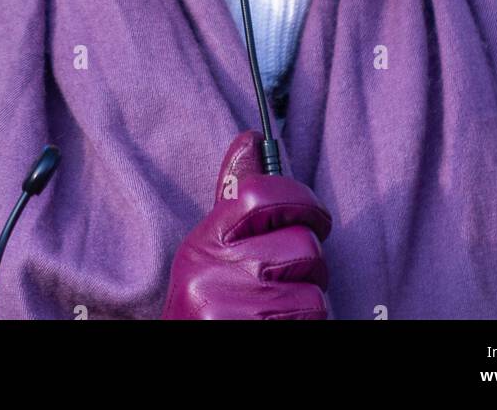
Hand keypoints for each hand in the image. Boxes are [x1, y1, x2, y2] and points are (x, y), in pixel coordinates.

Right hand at [161, 129, 332, 318]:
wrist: (180, 358)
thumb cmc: (210, 305)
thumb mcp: (213, 249)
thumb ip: (234, 200)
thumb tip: (252, 139)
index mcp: (205, 240)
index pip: (261, 193)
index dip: (302, 200)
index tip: (316, 218)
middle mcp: (211, 272)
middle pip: (303, 247)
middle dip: (311, 267)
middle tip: (295, 279)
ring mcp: (229, 310)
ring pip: (315, 294)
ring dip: (310, 305)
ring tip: (284, 311)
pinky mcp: (248, 335)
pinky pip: (311, 324)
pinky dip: (306, 328)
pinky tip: (278, 327)